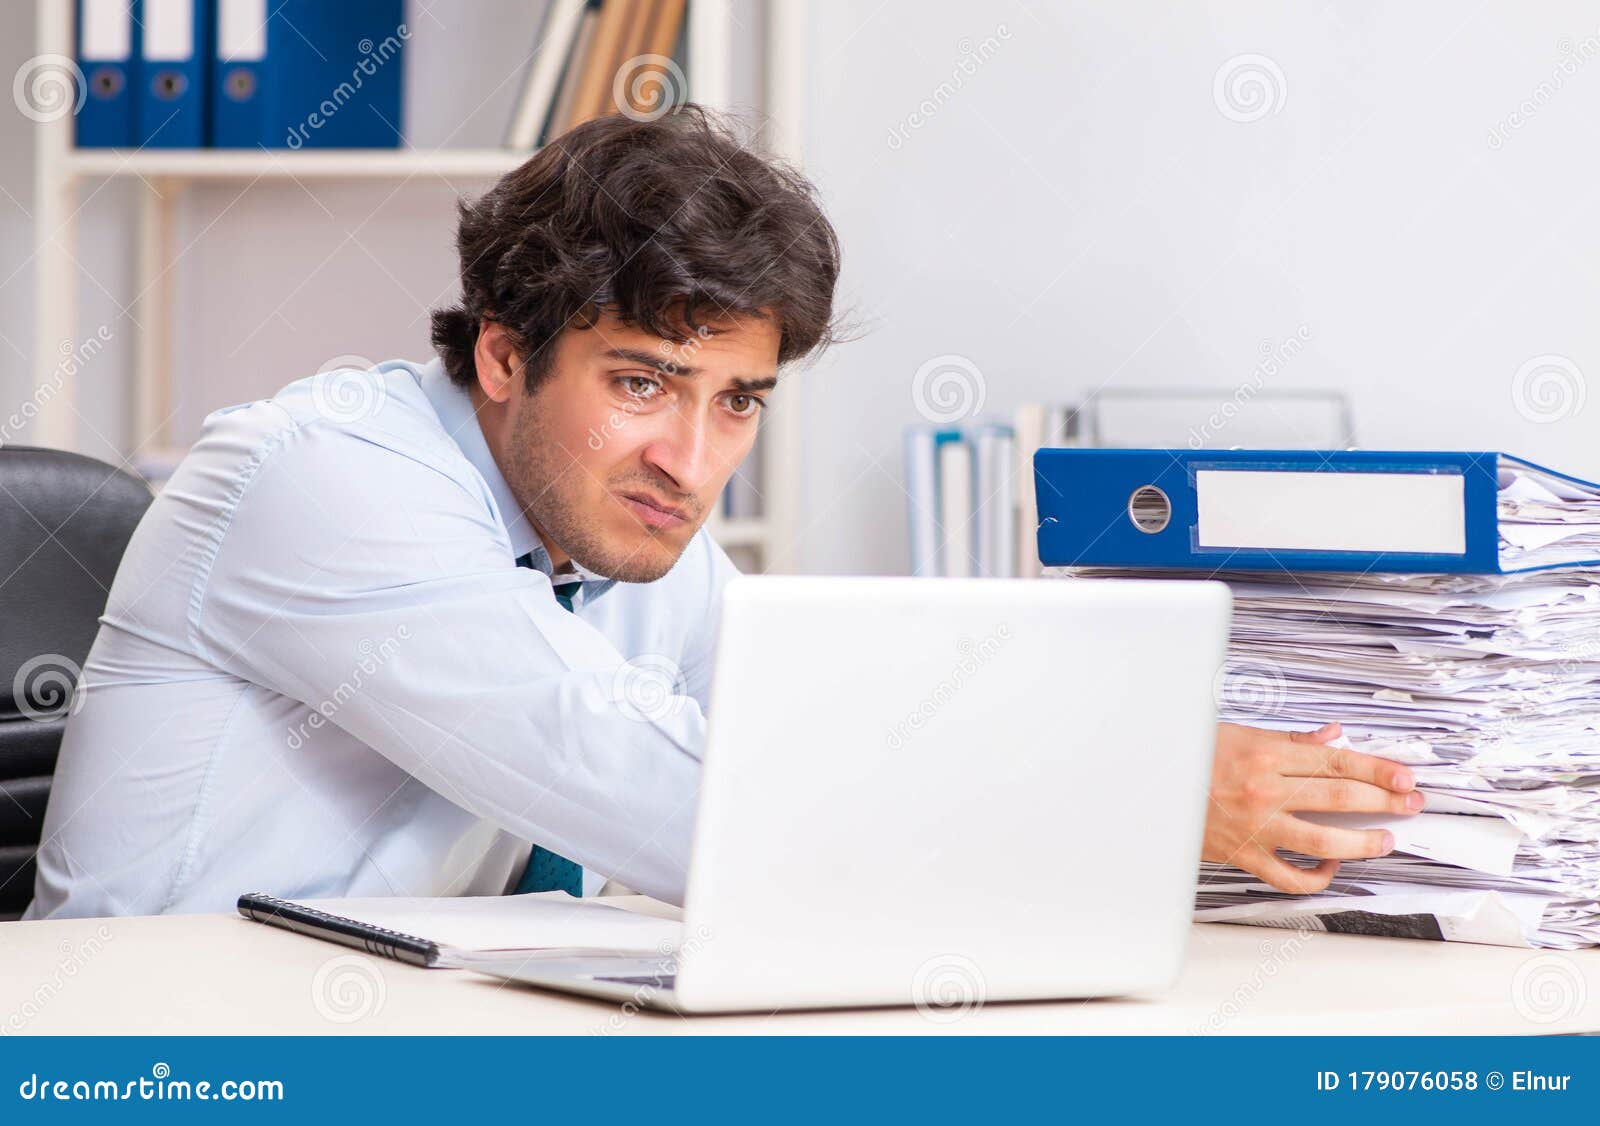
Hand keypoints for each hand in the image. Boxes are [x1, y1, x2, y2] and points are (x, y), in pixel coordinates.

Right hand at [1203, 721, 1423, 893]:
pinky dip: (1317, 877)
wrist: (1146, 785)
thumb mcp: (1236, 732)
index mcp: (1264, 755)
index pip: (1336, 763)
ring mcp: (1255, 827)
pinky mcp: (1243, 856)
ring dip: (1364, 843)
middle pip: (1341, 799)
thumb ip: (1289, 739)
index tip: (1404, 778)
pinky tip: (1331, 866)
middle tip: (1411, 804)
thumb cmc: (1187, 755)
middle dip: (1385, 802)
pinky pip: (1290, 878)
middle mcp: (1264, 791)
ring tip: (1385, 839)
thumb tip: (1331, 736)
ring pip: (1324, 843)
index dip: (1378, 771)